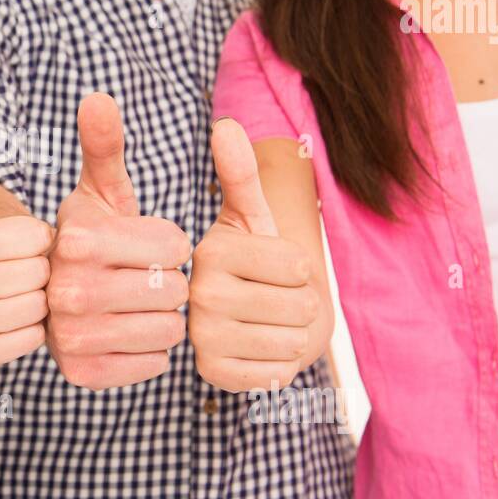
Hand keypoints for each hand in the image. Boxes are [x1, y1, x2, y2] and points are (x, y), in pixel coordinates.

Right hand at [46, 94, 190, 389]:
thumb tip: (98, 95)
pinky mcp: (82, 373)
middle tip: (141, 277)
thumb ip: (103, 145)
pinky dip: (149, 350)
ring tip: (135, 303)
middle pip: (174, 291)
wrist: (46, 298)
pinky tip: (127, 332)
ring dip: (162, 317)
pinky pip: (153, 363)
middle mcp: (67, 289)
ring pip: (168, 331)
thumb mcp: (97, 190)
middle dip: (169, 282)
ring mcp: (71, 336)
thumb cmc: (88, 238)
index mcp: (77, 239)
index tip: (146, 244)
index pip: (176, 248)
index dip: (171, 246)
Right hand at [189, 118, 325, 392]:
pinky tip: (258, 351)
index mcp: (209, 251)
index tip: (273, 267)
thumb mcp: (251, 217)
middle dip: (300, 304)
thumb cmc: (256, 264)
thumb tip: (225, 124)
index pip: (297, 265)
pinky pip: (276, 373)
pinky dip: (279, 366)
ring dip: (291, 335)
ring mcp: (202, 337)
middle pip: (298, 305)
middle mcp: (197, 294)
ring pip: (291, 340)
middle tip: (273, 298)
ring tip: (268, 323)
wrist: (247, 320)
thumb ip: (240, 174)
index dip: (300, 268)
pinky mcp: (213, 374)